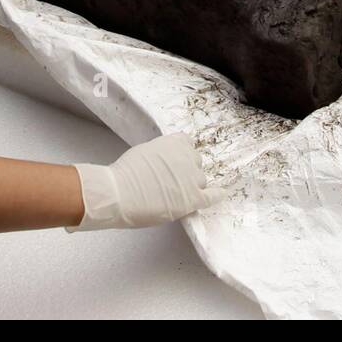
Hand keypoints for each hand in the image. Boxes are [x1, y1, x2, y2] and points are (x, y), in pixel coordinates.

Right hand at [68, 133, 226, 231]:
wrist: (119, 192)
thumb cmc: (125, 173)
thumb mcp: (144, 151)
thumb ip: (160, 153)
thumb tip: (164, 162)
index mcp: (174, 143)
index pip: (187, 144)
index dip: (183, 155)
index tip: (178, 162)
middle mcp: (187, 157)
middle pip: (195, 163)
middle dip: (188, 171)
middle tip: (173, 182)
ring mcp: (192, 178)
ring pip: (201, 180)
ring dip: (193, 186)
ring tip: (178, 195)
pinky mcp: (193, 198)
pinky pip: (212, 196)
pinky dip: (217, 195)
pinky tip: (222, 194)